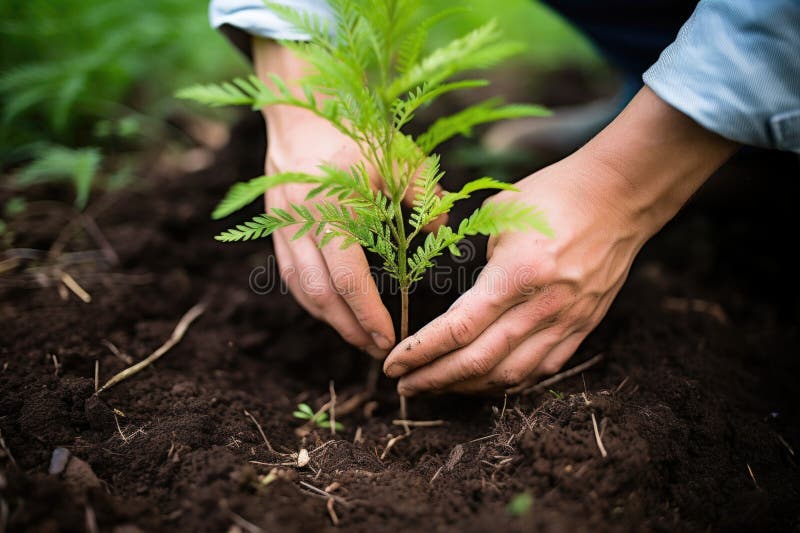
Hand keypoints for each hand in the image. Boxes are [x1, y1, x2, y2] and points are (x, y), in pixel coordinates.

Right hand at [253, 38, 444, 356]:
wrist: (300, 116)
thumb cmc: (357, 135)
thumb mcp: (398, 156)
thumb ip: (425, 193)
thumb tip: (439, 231)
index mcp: (333, 205)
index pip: (348, 276)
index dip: (367, 314)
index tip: (389, 339)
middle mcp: (301, 220)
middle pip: (320, 293)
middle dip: (349, 328)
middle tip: (378, 352)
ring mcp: (282, 226)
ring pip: (302, 289)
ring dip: (330, 320)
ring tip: (359, 340)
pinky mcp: (275, 230)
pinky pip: (292, 276)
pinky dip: (314, 301)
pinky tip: (336, 313)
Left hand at [383, 87, 737, 393]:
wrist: (620, 195)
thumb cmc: (554, 194)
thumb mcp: (501, 215)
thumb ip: (478, 266)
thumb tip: (457, 304)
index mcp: (517, 273)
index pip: (458, 328)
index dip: (420, 352)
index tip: (392, 364)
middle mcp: (543, 305)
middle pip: (478, 361)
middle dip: (433, 379)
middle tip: (404, 388)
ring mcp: (567, 321)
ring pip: (509, 375)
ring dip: (466, 388)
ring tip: (436, 388)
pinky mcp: (583, 326)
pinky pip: (541, 370)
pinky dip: (506, 382)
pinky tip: (482, 383)